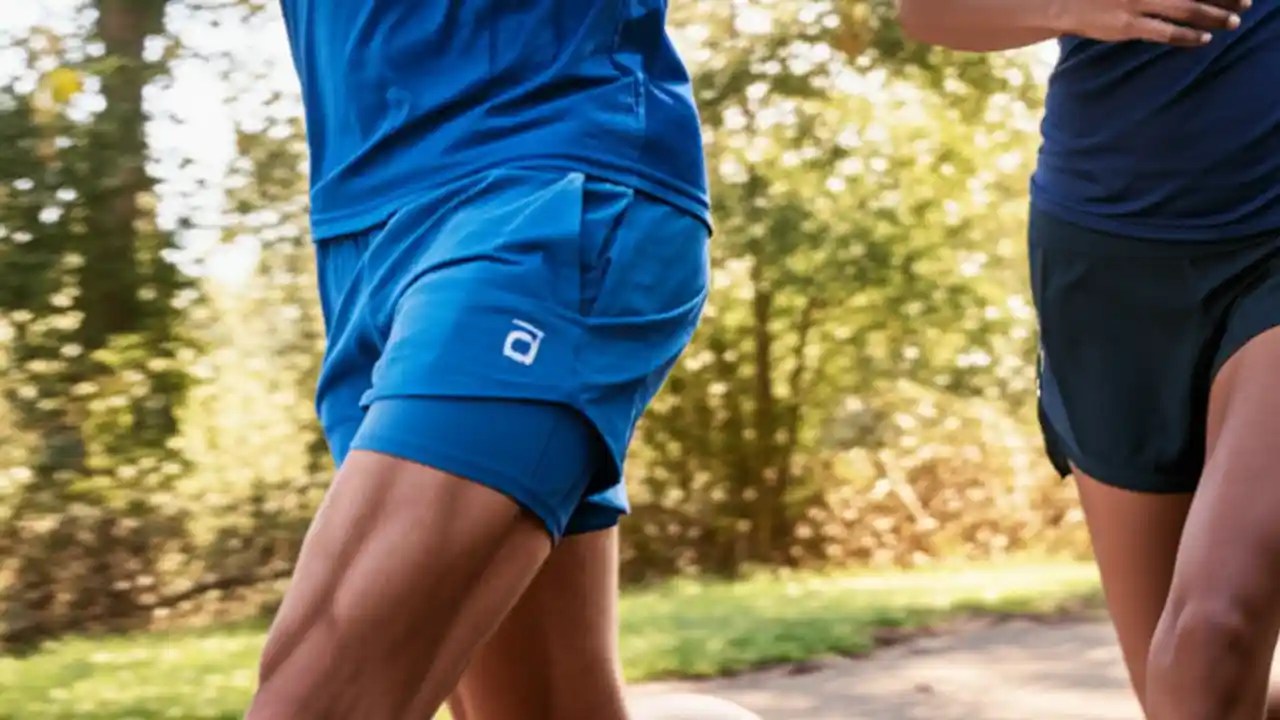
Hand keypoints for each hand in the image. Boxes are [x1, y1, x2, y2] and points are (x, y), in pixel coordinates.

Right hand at [1058, 0, 1250, 46]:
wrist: (1061, 2)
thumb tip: (1177, 1)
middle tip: (1246, 4)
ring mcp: (1136, 3)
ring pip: (1185, 9)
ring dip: (1213, 15)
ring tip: (1233, 21)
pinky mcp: (1127, 25)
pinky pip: (1164, 32)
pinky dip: (1187, 35)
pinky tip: (1204, 38)